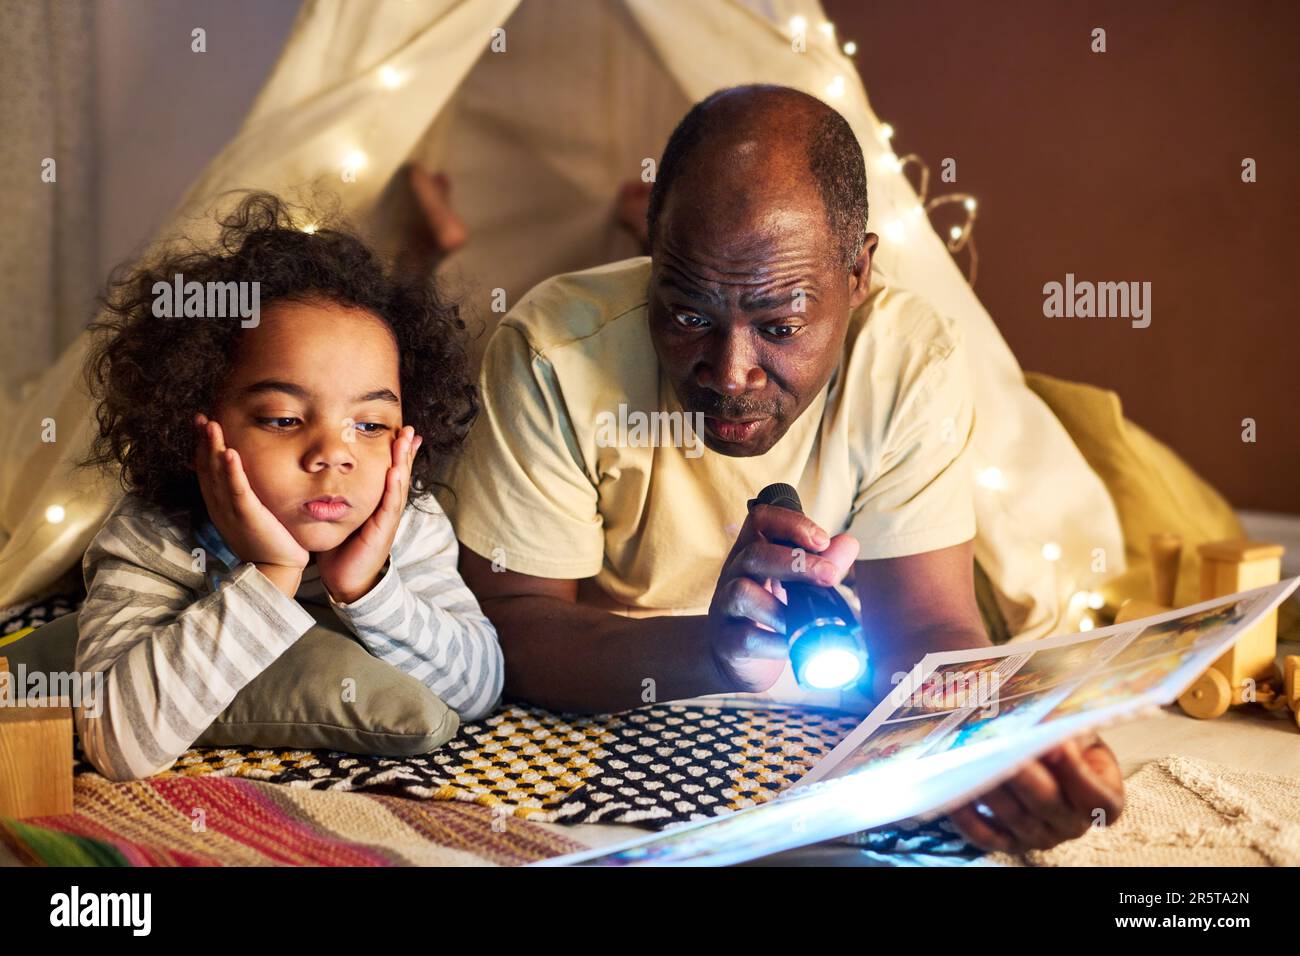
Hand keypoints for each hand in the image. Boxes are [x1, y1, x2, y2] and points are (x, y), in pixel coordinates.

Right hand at [192, 413, 308, 576]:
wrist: (275, 569)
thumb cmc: (266, 540)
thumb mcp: (247, 513)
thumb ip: (240, 494)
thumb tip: (238, 474)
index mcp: (219, 504)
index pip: (207, 469)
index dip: (202, 445)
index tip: (201, 422)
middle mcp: (220, 505)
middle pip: (207, 468)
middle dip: (203, 441)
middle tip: (200, 417)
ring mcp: (231, 511)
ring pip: (218, 475)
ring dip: (212, 449)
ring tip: (211, 425)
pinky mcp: (248, 516)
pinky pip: (238, 491)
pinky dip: (232, 472)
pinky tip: (229, 453)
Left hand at [317, 425, 421, 603]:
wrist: (347, 581)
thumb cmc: (343, 552)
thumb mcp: (342, 520)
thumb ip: (339, 501)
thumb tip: (323, 480)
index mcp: (377, 506)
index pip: (390, 475)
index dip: (396, 454)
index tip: (400, 432)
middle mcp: (387, 510)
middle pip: (399, 476)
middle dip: (405, 452)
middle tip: (410, 430)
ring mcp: (387, 520)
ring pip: (398, 486)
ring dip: (403, 463)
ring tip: (407, 442)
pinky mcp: (382, 531)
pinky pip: (390, 506)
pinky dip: (394, 488)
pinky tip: (395, 472)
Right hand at [708, 502, 859, 692]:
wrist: (742, 659)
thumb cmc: (771, 613)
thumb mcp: (796, 584)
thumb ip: (824, 562)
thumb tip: (849, 544)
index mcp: (752, 552)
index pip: (760, 519)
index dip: (791, 523)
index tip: (823, 540)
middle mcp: (734, 573)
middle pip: (754, 554)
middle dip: (795, 562)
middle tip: (830, 576)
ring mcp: (725, 606)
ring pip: (742, 593)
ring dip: (780, 608)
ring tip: (803, 619)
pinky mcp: (725, 640)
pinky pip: (745, 637)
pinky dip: (775, 643)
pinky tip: (793, 645)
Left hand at [948, 732, 1124, 852]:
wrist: (1044, 758)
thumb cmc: (1065, 739)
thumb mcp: (1077, 729)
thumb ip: (1068, 728)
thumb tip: (1047, 727)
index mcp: (1102, 799)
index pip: (1099, 799)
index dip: (1078, 773)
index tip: (1057, 744)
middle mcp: (1072, 824)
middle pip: (1048, 803)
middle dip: (1024, 777)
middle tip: (1003, 751)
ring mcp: (1039, 837)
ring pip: (1014, 817)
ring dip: (992, 790)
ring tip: (972, 764)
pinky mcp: (1007, 842)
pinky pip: (985, 835)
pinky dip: (968, 817)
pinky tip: (953, 793)